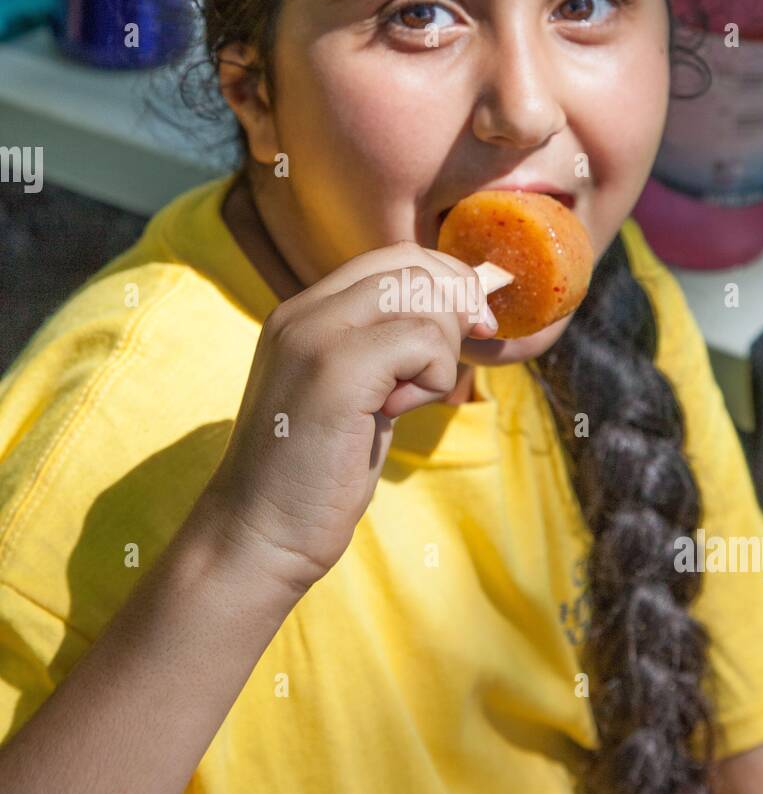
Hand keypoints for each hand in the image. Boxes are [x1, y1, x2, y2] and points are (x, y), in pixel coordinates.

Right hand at [199, 242, 495, 599]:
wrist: (258, 534)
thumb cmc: (312, 477)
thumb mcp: (351, 396)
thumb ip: (383, 352)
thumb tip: (453, 316)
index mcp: (302, 315)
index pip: (390, 259)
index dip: (445, 281)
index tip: (472, 323)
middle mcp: (303, 313)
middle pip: (410, 266)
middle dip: (457, 305)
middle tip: (469, 349)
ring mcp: (315, 336)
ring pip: (421, 298)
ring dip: (440, 351)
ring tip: (403, 400)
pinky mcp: (335, 369)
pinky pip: (422, 341)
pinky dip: (431, 378)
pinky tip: (392, 414)